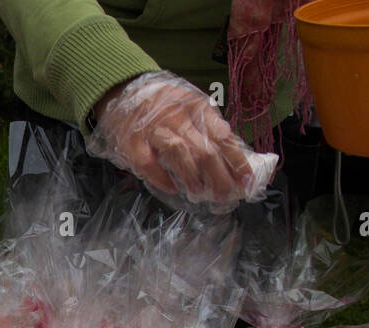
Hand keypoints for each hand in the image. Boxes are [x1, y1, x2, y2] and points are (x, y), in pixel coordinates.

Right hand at [87, 71, 277, 212]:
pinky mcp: (133, 143)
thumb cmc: (162, 105)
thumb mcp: (190, 106)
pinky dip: (160, 178)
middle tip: (225, 195)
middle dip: (218, 176)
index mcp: (198, 108)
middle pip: (204, 150)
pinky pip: (148, 163)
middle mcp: (178, 118)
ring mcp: (154, 130)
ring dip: (191, 176)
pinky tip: (172, 188)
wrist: (122, 90)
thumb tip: (233, 156)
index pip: (223, 136)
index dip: (236, 160)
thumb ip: (209, 127)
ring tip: (200, 193)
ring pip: (178, 153)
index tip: (246, 180)